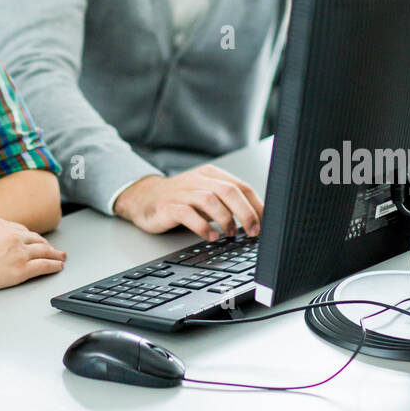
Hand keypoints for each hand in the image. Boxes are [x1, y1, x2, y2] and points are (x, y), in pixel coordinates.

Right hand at [0, 218, 65, 294]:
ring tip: (61, 257)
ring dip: (55, 254)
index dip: (32, 238)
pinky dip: (54, 265)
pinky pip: (44, 265)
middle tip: (54, 249)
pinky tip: (58, 266)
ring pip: (44, 251)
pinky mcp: (21, 269)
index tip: (37, 242)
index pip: (22, 231)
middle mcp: (14, 235)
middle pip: (36, 240)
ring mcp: (19, 252)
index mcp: (2, 224)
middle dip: (46, 245)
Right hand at [113, 165, 262, 240]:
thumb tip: (256, 219)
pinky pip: (188, 214)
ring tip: (231, 234)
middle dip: (246, 212)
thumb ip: (227, 201)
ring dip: (226, 219)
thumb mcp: (205, 194)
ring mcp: (182, 192)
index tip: (266, 222)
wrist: (144, 197)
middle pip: (228, 191)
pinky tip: (211, 236)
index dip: (256, 205)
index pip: (241, 186)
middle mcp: (198, 180)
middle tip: (254, 230)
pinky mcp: (168, 206)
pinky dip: (203, 226)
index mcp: (211, 175)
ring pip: (210, 200)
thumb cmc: (180, 198)